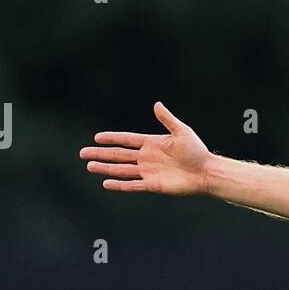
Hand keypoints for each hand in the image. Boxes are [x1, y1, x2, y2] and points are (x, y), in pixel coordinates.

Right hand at [80, 101, 211, 194]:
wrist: (206, 172)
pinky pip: (132, 185)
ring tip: (89, 166)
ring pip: (121, 170)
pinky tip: (106, 183)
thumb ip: (167, 119)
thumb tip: (156, 104)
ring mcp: (148, 172)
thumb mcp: (182, 131)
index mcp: (152, 143)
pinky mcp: (153, 185)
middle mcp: (147, 157)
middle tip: (82, 153)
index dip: (111, 138)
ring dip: (105, 168)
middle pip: (118, 155)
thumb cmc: (197, 151)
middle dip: (101, 153)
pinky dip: (120, 185)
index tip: (96, 137)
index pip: (126, 139)